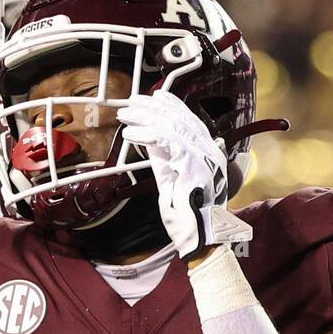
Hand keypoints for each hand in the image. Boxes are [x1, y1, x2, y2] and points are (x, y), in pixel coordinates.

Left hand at [118, 91, 250, 258]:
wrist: (198, 235)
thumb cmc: (186, 214)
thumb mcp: (171, 179)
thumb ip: (164, 158)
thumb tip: (149, 138)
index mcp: (207, 151)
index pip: (188, 118)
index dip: (170, 105)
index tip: (151, 97)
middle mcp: (209, 149)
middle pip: (179, 117)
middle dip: (152, 107)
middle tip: (130, 102)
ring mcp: (204, 155)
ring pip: (172, 124)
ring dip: (144, 117)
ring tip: (124, 115)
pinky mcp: (193, 163)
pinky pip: (167, 139)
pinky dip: (146, 134)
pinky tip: (129, 134)